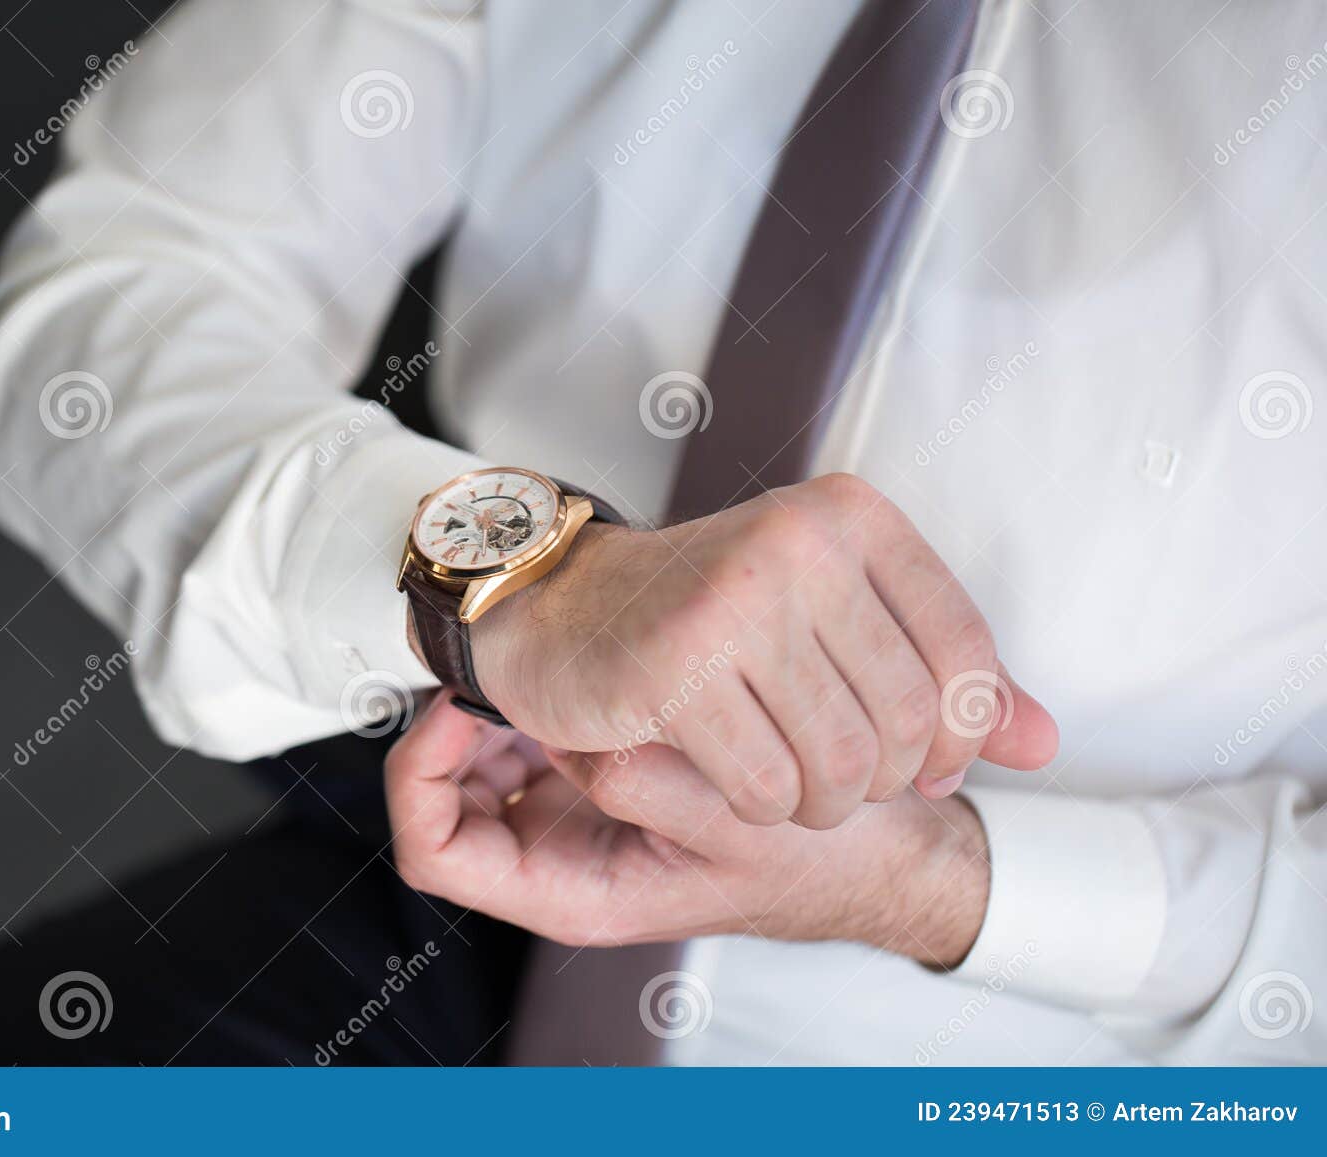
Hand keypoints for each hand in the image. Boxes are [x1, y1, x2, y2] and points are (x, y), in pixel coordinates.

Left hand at [386, 694, 989, 963]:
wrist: (878, 856)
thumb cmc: (817, 868)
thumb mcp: (736, 837)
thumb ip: (650, 791)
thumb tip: (575, 732)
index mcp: (573, 891)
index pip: (435, 850)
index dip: (420, 774)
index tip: (455, 705)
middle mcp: (564, 855)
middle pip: (448, 792)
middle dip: (460, 721)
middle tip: (486, 659)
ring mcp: (582, 812)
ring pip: (493, 752)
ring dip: (506, 700)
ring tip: (534, 652)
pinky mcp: (611, 773)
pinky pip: (547, 728)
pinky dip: (553, 694)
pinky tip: (590, 659)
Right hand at [469, 473, 1057, 827]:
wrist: (566, 615)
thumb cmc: (712, 622)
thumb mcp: (839, 622)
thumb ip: (947, 676)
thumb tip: (1047, 744)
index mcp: (851, 516)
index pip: (967, 655)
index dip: (962, 735)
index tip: (925, 764)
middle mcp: (798, 544)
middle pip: (910, 721)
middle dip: (882, 779)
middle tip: (839, 778)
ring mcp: (732, 603)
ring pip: (842, 765)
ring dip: (822, 801)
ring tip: (787, 780)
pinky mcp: (672, 670)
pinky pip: (767, 786)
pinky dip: (762, 805)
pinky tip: (734, 776)